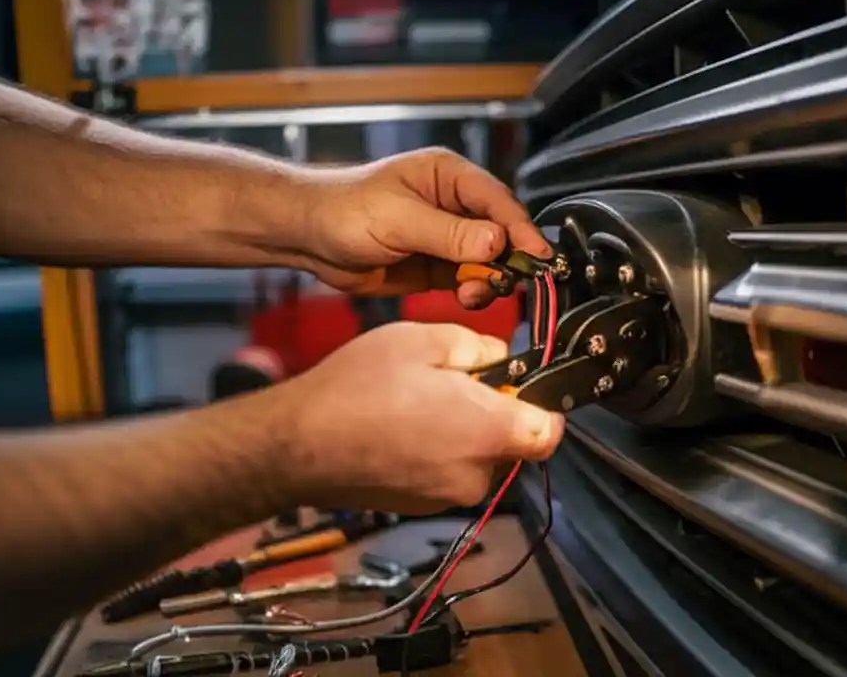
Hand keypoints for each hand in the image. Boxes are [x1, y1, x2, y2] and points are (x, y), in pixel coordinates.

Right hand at [271, 322, 564, 513]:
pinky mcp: (422, 506)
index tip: (522, 383)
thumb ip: (478, 347)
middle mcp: (475, 474)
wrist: (296, 446)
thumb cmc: (356, 390)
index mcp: (488, 432)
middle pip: (515, 444)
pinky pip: (450, 474)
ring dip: (465, 433)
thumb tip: (500, 358)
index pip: (550, 431)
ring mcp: (447, 496)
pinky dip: (439, 452)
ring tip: (420, 403)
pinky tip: (403, 428)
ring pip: (480, 459)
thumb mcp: (424, 339)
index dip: (544, 405)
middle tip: (457, 384)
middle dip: (498, 413)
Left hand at [300, 148, 551, 307]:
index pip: (499, 202)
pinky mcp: (439, 265)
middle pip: (502, 233)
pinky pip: (470, 279)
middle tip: (506, 281)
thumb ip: (449, 233)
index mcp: (449, 176)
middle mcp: (455, 204)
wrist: (309, 238)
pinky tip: (467, 296)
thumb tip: (495, 243)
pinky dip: (474, 290)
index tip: (537, 255)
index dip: (521, 229)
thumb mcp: (399, 219)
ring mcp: (449, 237)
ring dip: (490, 279)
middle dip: (508, 259)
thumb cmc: (344, 210)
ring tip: (474, 291)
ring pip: (489, 261)